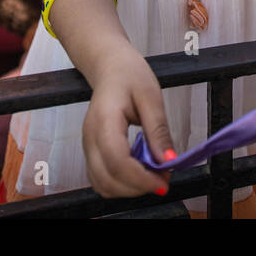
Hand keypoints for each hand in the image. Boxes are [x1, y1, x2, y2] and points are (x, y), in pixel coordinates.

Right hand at [81, 48, 173, 197]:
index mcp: (104, 120)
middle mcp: (90, 138)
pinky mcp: (92, 152)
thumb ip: (158, 130)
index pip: (117, 161)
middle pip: (107, 180)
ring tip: (151, 175)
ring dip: (129, 189)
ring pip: (102, 185)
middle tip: (163, 178)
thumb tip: (168, 160)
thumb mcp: (151, 96)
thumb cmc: (128, 75)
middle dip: (137, 187)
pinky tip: (138, 172)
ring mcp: (88, 146)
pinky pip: (102, 179)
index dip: (141, 178)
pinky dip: (121, 184)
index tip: (163, 181)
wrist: (109, 66)